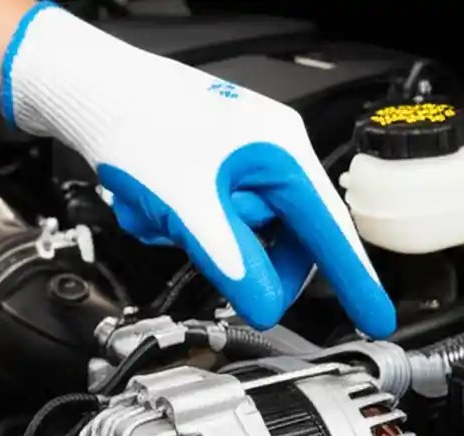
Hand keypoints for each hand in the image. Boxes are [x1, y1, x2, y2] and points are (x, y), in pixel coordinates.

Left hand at [1, 2, 395, 337]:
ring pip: (238, 234)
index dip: (354, 279)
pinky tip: (152, 204)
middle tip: (211, 261)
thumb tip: (264, 304)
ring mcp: (237, 162)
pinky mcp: (208, 169)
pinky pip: (210, 219)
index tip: (374, 315)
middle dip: (241, 256)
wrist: (89, 92)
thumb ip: (232, 260)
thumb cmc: (139, 121)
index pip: (330, 231)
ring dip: (197, 238)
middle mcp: (268, 155)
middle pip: (282, 240)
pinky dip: (179, 223)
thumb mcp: (189, 204)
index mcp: (281, 154)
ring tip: (162, 214)